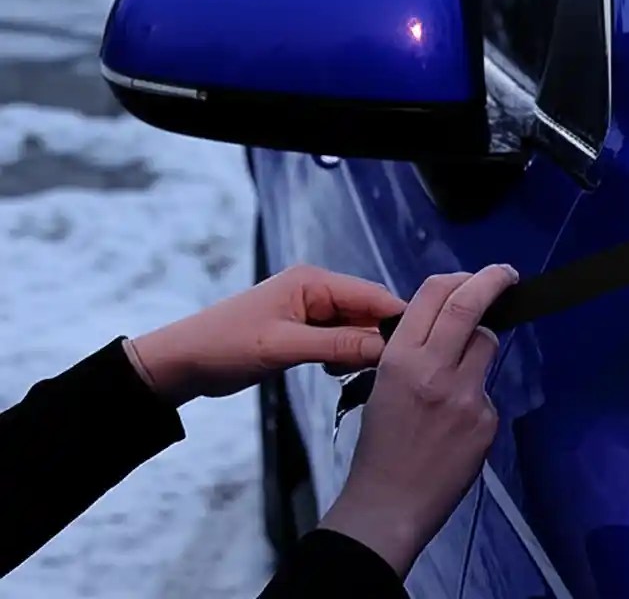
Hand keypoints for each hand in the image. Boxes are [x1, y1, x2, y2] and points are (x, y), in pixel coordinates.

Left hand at [129, 264, 406, 405]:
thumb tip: (386, 349)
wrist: (182, 361)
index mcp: (314, 281)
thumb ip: (337, 345)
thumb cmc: (225, 345)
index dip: (398, 319)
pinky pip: (341, 341)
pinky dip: (346, 356)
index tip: (419, 348)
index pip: (373, 295)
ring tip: (360, 373)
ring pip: (357, 329)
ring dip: (362, 350)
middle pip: (369, 312)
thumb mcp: (284, 346)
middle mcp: (317, 291)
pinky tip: (338, 372)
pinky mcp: (305, 331)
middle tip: (392, 369)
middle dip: (381, 339)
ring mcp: (312, 312)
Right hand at [319, 264, 517, 577]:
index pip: (435, 295)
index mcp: (400, 360)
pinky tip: (455, 426)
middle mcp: (436, 371)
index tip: (482, 273)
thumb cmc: (379, 446)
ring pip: (487, 345)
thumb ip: (415, 353)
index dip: (462, 276)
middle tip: (507, 273)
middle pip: (470, 307)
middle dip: (494, 280)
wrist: (388, 504)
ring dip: (479, 345)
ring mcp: (466, 397)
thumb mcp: (382, 386)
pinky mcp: (486, 421)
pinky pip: (487, 391)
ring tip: (457, 372)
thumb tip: (448, 328)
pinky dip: (475, 396)